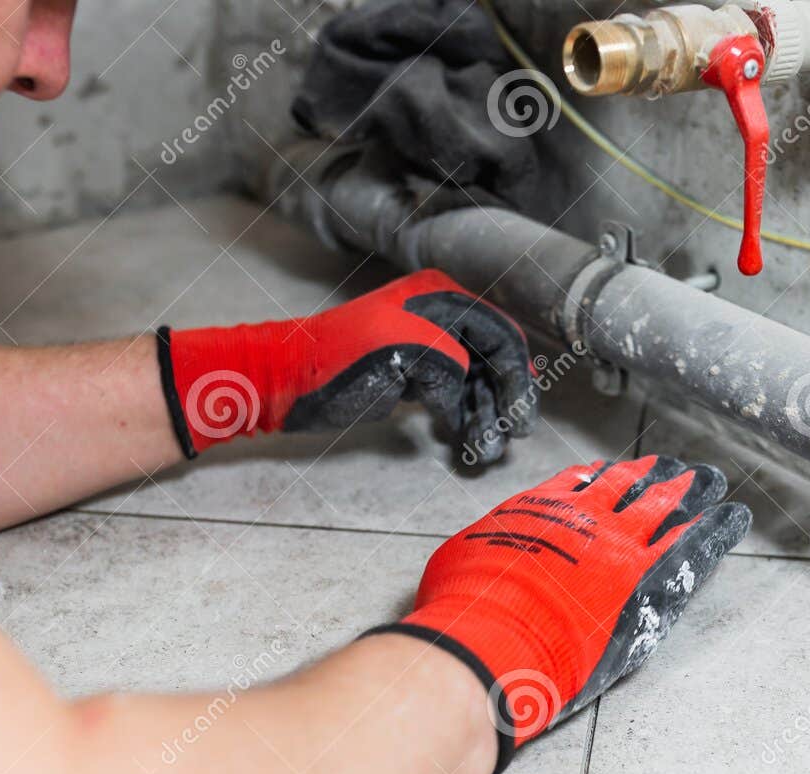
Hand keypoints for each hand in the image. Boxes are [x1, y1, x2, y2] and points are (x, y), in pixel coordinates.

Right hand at [157, 270, 535, 463]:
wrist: (286, 374)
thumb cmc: (343, 370)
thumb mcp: (409, 359)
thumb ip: (452, 364)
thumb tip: (505, 389)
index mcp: (437, 290)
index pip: (497, 329)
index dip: (517, 371)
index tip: (524, 407)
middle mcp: (436, 297)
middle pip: (500, 346)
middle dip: (515, 395)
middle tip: (520, 431)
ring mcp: (424, 320)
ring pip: (482, 371)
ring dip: (491, 415)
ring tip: (493, 447)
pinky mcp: (412, 350)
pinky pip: (453, 390)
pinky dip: (459, 419)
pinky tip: (461, 441)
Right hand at [367, 456, 752, 773]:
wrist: (497, 634)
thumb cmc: (468, 607)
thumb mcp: (459, 562)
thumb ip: (481, 552)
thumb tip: (476, 557)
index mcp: (541, 512)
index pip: (579, 485)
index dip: (602, 477)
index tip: (616, 469)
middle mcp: (586, 520)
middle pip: (629, 487)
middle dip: (654, 477)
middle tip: (674, 467)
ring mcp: (623, 547)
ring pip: (668, 508)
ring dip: (692, 492)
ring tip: (710, 479)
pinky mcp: (651, 581)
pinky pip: (695, 548)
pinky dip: (717, 530)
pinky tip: (735, 517)